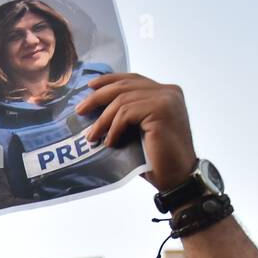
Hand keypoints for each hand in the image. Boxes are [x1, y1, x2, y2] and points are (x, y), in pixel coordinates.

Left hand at [76, 73, 195, 191]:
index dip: (110, 80)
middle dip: (98, 97)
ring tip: (92, 136)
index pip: (133, 79)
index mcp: (166, 93)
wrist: (177, 177)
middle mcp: (168, 92)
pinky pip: (126, 113)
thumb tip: (96, 111)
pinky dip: (113, 128)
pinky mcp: (161, 111)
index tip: (90, 86)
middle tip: (80, 110)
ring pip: (122, 100)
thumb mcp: (140, 131)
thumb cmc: (157, 159)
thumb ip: (128, 116)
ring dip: (102, 120)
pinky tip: (110, 143)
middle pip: (125, 86)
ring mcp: (166, 100)